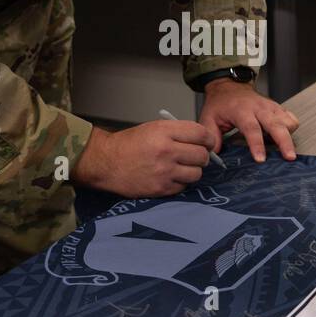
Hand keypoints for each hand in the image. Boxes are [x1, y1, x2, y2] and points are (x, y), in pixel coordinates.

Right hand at [70, 121, 214, 197]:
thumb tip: (201, 141)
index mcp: (164, 132)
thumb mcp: (153, 128)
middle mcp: (166, 151)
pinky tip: (170, 177)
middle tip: (195, 156)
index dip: (208, 139)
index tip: (207, 143)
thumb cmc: (129, 144)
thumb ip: (177, 132)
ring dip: (193, 171)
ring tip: (182, 167)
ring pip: (196, 173)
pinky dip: (180, 182)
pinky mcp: (161, 188)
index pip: (201, 134)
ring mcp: (165, 172)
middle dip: (202, 156)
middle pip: (202, 155)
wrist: (107, 162)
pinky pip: (183, 186)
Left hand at [199, 79, 298, 162]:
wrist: (229, 86)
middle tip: (289, 157)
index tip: (261, 159)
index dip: (257, 144)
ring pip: (287, 121)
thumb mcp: (208, 117)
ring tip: (286, 150)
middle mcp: (259, 108)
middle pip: (276, 125)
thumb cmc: (220, 103)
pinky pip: (290, 118)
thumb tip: (214, 153)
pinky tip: (284, 137)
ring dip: (289, 136)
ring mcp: (270, 107)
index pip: (251, 128)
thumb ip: (211, 135)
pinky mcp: (277, 108)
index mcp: (241, 110)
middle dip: (284, 142)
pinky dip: (291, 128)